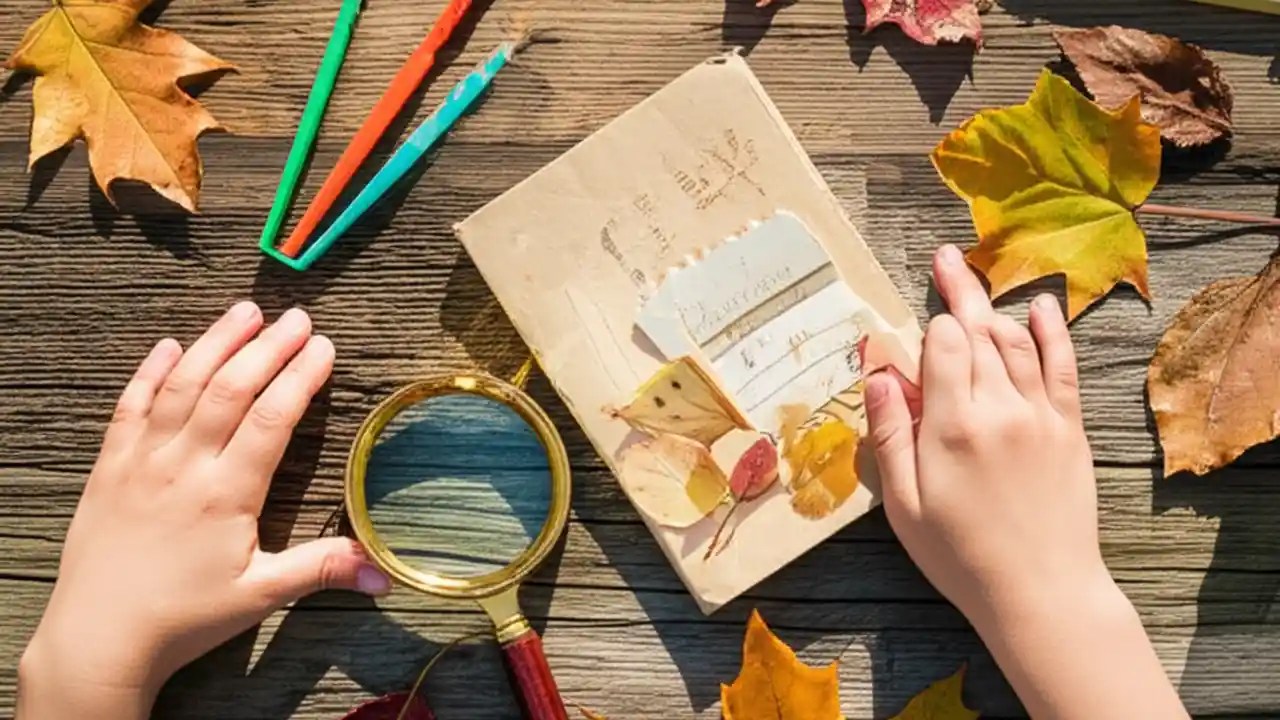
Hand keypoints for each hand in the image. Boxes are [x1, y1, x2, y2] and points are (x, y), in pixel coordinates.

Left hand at [18, 303, 390, 719]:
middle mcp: (184, 467)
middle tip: (298, 317)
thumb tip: (385, 574)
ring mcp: (142, 462)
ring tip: (245, 311)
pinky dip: (149, 372)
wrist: (98, 638)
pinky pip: (129, 407)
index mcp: (226, 494)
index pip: (270, 419)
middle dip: (267, 347)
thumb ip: (321, 569)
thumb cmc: (184, 618)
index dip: (300, 378)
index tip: (324, 348)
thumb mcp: (260, 595)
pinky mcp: (109, 468)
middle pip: (229, 389)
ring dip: (214, 343)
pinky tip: (169, 346)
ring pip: (181, 386)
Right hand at [866, 246, 1186, 718]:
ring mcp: (1040, 416)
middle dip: (957, 291)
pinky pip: (1062, 366)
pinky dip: (1052, 331)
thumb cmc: (960, 556)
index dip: (929, 326)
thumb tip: (877, 374)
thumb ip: (889, 435)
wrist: (1042, 594)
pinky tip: (1040, 306)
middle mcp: (1000, 409)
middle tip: (943, 255)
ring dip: (993, 309)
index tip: (915, 322)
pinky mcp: (1069, 430)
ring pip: (1016, 342)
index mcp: (951, 426)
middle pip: (978, 331)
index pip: (943, 344)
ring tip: (973, 284)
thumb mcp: (905, 505)